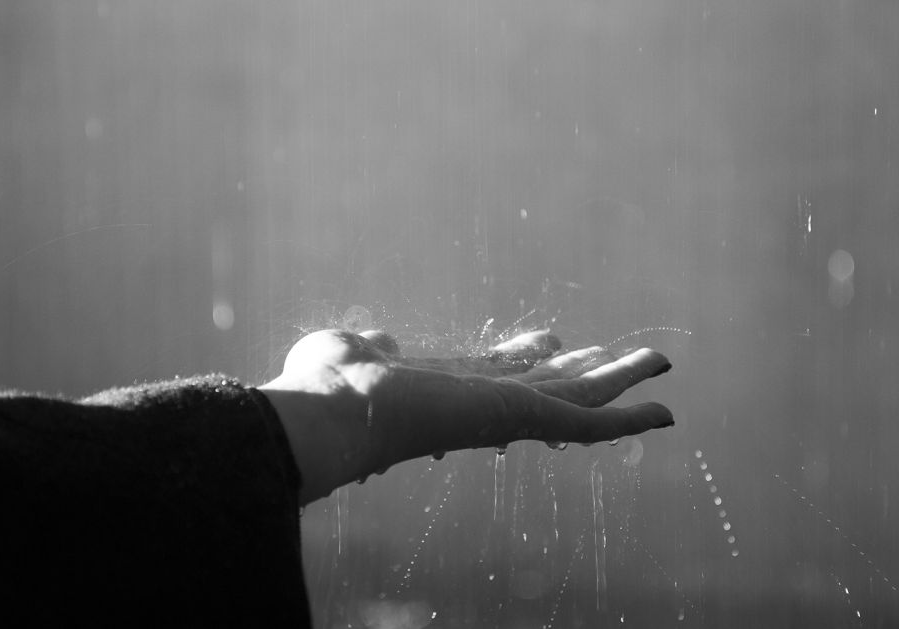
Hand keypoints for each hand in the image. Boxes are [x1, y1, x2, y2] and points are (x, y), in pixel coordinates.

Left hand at [260, 329, 672, 504]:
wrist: (335, 412)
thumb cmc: (328, 388)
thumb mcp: (355, 353)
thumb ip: (373, 345)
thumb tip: (379, 339)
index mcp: (448, 385)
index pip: (500, 372)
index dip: (526, 358)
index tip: (551, 341)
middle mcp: (484, 401)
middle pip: (550, 384)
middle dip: (586, 369)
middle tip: (622, 355)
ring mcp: (508, 412)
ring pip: (581, 397)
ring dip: (623, 380)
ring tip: (660, 363)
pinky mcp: (525, 419)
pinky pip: (590, 426)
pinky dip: (630, 421)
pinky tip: (664, 411)